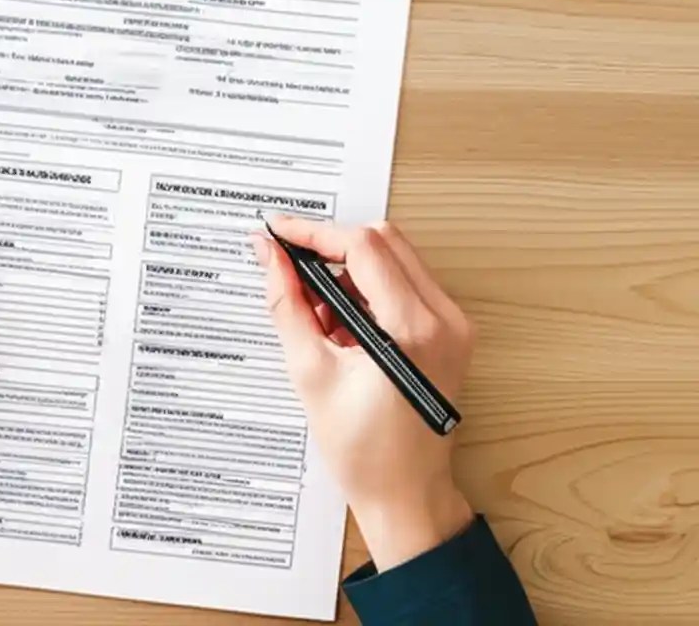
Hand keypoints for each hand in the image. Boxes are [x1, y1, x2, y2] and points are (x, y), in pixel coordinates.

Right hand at [251, 216, 474, 570]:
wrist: (405, 491)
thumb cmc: (364, 450)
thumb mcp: (310, 372)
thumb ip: (287, 305)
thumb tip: (270, 258)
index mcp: (413, 329)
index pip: (362, 247)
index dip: (314, 233)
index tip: (279, 232)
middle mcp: (444, 319)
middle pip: (384, 241)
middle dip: (330, 246)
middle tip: (289, 266)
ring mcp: (453, 324)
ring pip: (394, 258)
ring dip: (348, 269)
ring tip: (315, 311)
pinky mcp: (449, 331)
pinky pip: (404, 284)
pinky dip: (367, 289)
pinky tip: (340, 324)